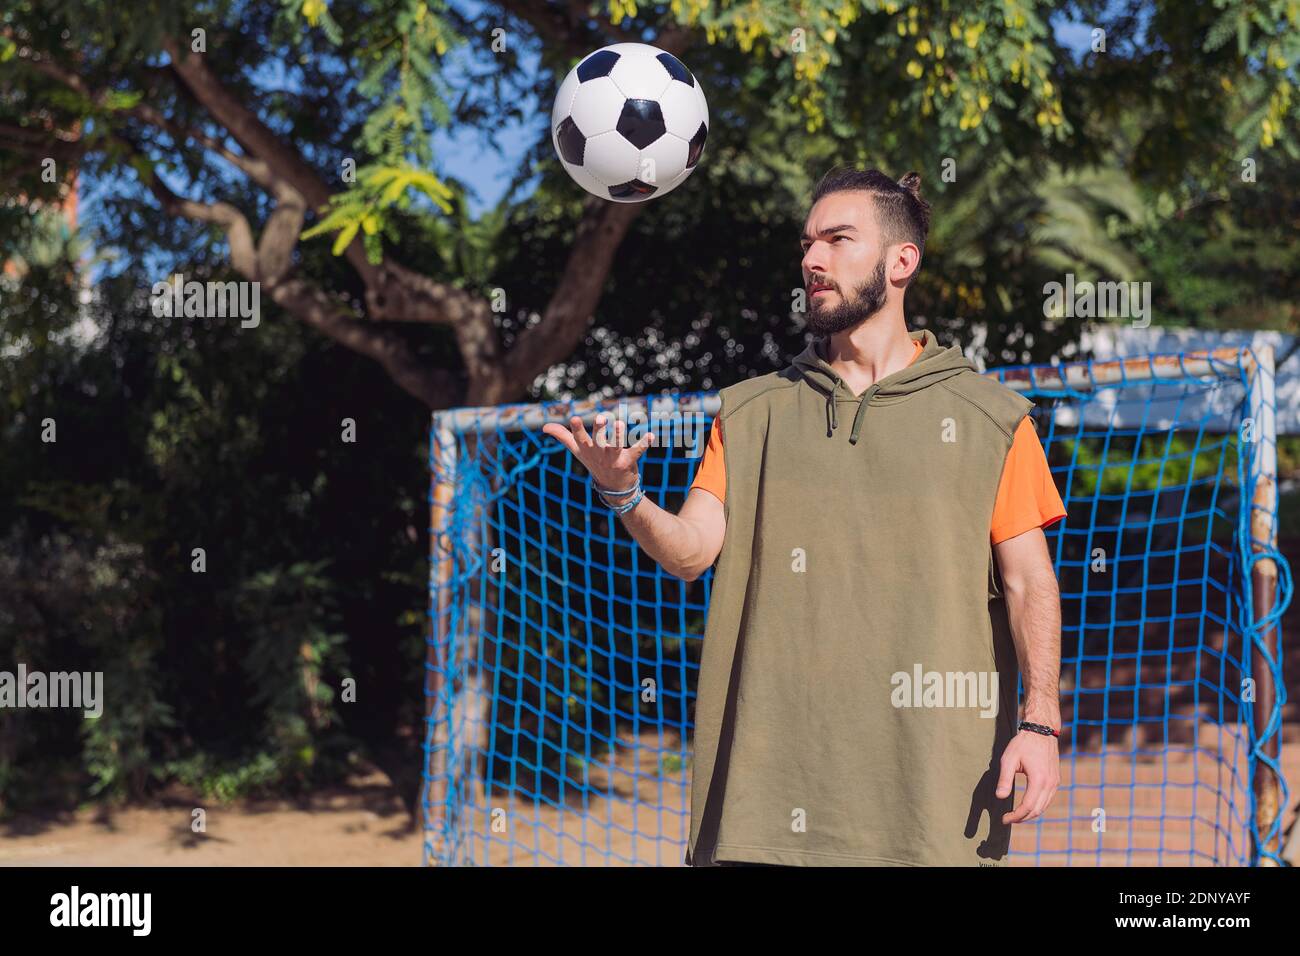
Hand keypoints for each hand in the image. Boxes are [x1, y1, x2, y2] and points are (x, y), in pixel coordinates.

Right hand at [541, 413, 656, 491]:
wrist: (614, 488)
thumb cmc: (594, 463)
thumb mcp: (578, 451)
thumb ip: (563, 437)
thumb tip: (545, 427)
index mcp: (587, 449)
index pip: (579, 439)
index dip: (576, 429)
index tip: (573, 418)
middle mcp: (599, 454)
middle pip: (598, 441)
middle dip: (599, 430)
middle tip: (601, 418)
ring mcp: (613, 459)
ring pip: (615, 446)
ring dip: (618, 435)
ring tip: (620, 423)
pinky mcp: (627, 462)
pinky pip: (636, 452)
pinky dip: (644, 444)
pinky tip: (651, 436)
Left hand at [996, 729, 1059, 824]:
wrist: (1042, 730)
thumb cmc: (1024, 743)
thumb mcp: (1009, 759)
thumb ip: (1005, 779)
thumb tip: (1000, 797)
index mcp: (1039, 780)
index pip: (1028, 806)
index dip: (1016, 816)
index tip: (1004, 819)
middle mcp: (1050, 784)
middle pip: (1037, 810)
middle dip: (1022, 818)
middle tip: (1008, 819)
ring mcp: (1055, 782)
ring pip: (1044, 806)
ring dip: (1030, 814)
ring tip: (1016, 815)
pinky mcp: (1056, 780)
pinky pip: (1048, 799)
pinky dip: (1038, 806)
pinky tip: (1027, 805)